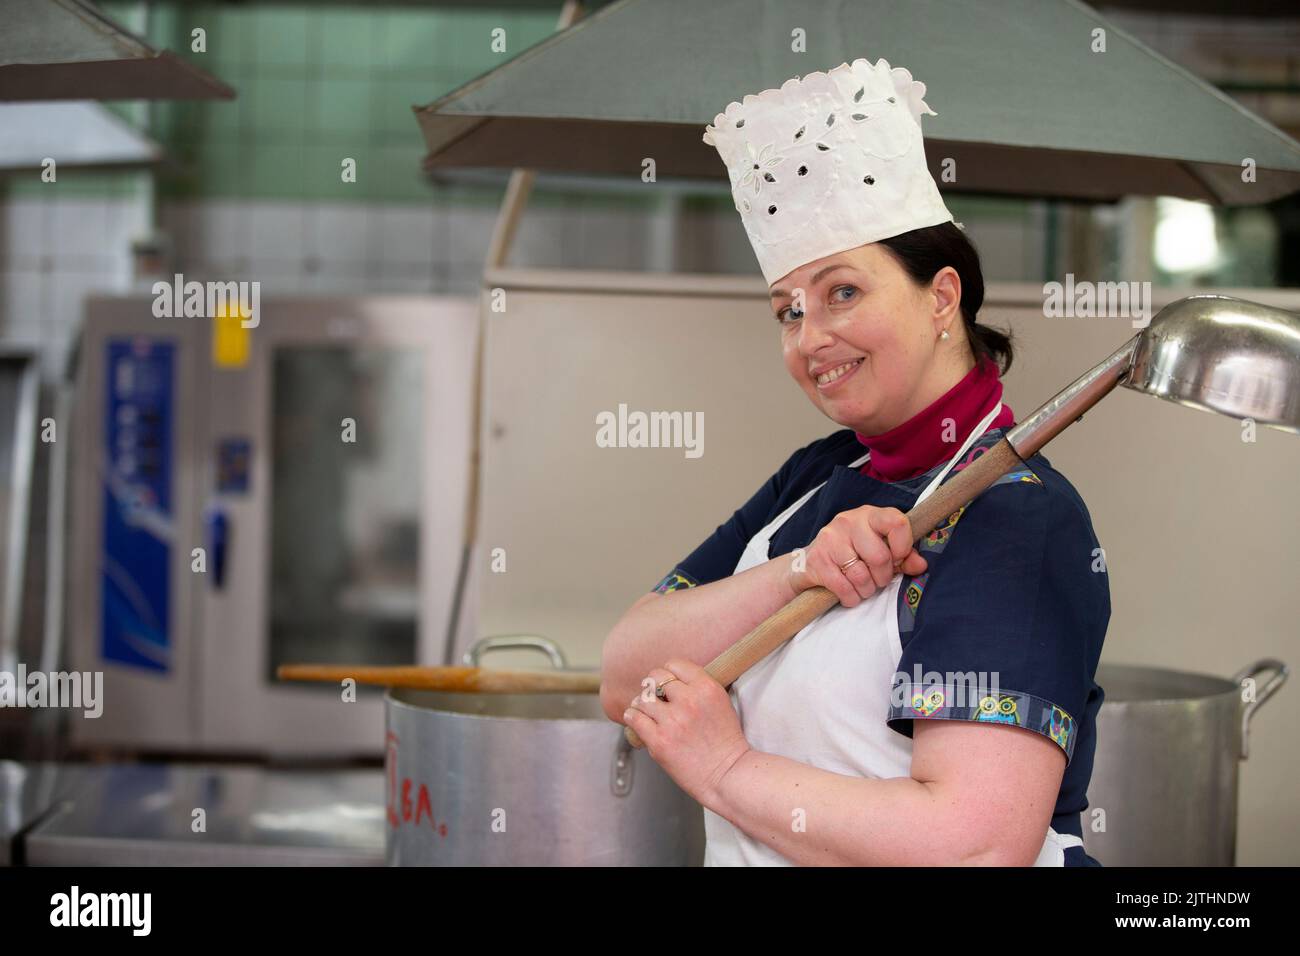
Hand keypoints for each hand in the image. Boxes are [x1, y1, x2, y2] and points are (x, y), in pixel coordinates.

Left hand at [621, 659, 749, 807]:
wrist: (728, 775)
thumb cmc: (726, 743)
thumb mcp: (721, 704)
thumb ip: (699, 689)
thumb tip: (672, 681)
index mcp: (706, 688)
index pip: (675, 664)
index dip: (669, 674)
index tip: (668, 685)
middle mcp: (688, 700)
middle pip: (656, 677)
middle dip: (653, 686)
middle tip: (655, 697)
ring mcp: (672, 721)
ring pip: (642, 698)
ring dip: (642, 704)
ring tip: (646, 712)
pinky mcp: (659, 741)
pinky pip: (634, 718)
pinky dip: (633, 717)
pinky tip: (637, 720)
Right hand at [786, 505, 926, 606]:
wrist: (809, 563)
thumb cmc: (852, 555)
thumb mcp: (880, 550)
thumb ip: (904, 557)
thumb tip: (920, 565)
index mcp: (869, 515)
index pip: (896, 522)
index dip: (903, 547)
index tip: (898, 559)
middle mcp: (848, 521)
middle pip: (880, 557)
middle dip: (883, 577)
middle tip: (877, 579)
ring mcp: (830, 538)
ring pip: (861, 576)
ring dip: (866, 590)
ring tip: (862, 586)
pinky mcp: (817, 559)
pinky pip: (844, 588)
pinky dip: (851, 597)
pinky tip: (849, 593)